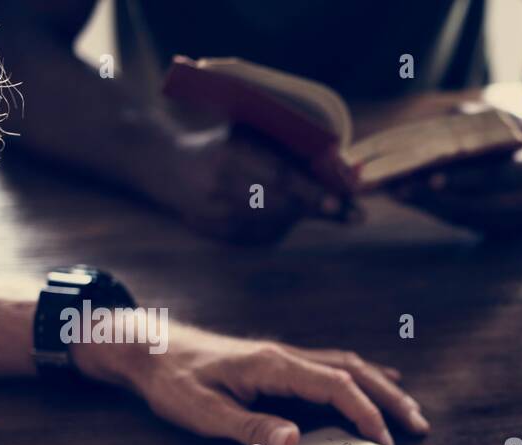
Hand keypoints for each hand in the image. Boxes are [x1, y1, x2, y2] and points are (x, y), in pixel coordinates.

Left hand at [72, 324, 427, 444]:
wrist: (147, 349)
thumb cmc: (172, 381)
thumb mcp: (202, 411)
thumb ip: (249, 427)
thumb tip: (294, 442)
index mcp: (273, 365)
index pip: (335, 386)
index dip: (365, 413)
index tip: (385, 440)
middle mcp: (286, 356)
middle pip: (354, 372)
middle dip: (389, 399)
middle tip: (419, 425)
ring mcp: (285, 358)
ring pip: (349, 367)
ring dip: (382, 389)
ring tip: (410, 412)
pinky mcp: (279, 364)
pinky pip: (332, 368)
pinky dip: (362, 378)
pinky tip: (378, 383)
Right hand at [147, 124, 349, 242]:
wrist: (168, 168)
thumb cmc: (220, 143)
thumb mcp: (246, 131)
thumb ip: (283, 144)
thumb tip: (336, 164)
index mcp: (229, 155)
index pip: (278, 176)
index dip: (310, 191)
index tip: (337, 200)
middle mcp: (221, 187)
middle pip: (281, 204)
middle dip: (319, 209)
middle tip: (353, 214)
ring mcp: (217, 216)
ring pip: (274, 224)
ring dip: (304, 217)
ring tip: (328, 209)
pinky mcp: (218, 236)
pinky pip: (261, 236)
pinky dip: (280, 226)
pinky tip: (284, 214)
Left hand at [392, 112, 521, 234]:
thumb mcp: (516, 118)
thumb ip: (484, 118)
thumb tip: (447, 119)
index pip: (503, 177)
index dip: (468, 180)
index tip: (433, 178)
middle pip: (481, 205)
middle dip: (438, 199)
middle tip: (401, 189)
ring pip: (472, 218)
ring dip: (433, 208)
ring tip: (398, 193)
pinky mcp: (510, 230)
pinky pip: (470, 223)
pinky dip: (441, 211)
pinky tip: (414, 199)